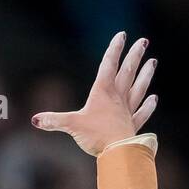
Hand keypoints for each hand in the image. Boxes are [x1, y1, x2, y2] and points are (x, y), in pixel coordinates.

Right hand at [31, 32, 156, 155]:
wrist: (118, 153)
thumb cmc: (96, 136)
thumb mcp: (72, 125)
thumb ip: (54, 121)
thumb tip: (34, 120)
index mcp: (103, 91)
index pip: (109, 64)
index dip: (114, 49)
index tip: (122, 34)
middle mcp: (118, 98)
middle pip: (128, 72)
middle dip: (135, 55)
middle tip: (144, 42)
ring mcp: (127, 111)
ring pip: (139, 88)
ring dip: (146, 75)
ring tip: (153, 62)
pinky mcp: (133, 126)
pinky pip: (142, 113)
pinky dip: (148, 106)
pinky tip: (154, 98)